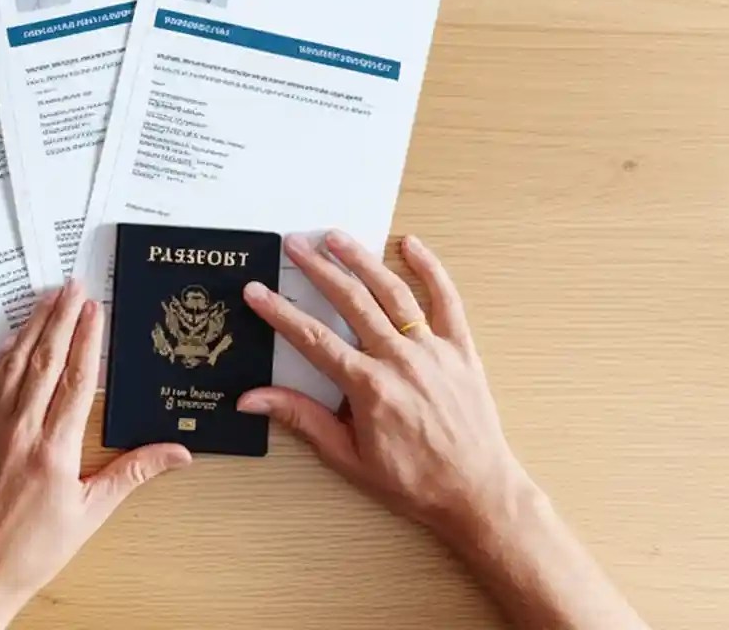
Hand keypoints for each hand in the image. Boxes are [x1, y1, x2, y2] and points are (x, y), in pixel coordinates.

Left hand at [0, 281, 192, 629]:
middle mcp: (20, 432)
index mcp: (54, 450)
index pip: (78, 380)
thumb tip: (177, 454)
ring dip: (31, 329)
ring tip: (45, 300)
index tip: (95, 311)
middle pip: (44, 362)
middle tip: (72, 287)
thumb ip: (132, 473)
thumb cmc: (28, 552)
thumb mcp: (90, 514)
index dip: (88, 340)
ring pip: (13, 367)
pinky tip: (9, 342)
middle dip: (61, 319)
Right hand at [238, 232, 527, 538]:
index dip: (280, 313)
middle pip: (351, 303)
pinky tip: (411, 245)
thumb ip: (301, 419)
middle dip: (319, 270)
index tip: (257, 292)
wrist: (476, 492)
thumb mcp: (348, 457)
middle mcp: (400, 361)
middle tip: (295, 245)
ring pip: (393, 292)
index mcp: (369, 388)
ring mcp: (433, 351)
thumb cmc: (413, 481)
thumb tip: (252, 400)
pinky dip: (430, 269)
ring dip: (363, 260)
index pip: (313, 339)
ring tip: (337, 237)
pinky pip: (446, 300)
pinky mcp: (461, 350)